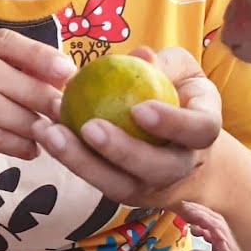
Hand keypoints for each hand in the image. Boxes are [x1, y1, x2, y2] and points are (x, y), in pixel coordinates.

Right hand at [0, 28, 76, 200]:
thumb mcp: (2, 89)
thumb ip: (27, 75)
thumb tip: (67, 73)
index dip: (35, 54)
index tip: (68, 71)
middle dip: (33, 90)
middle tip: (62, 109)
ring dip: (23, 118)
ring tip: (48, 133)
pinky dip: (14, 142)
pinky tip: (30, 151)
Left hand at [31, 46, 222, 209]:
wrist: (187, 149)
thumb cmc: (182, 97)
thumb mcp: (183, 72)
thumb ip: (165, 64)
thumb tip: (139, 56)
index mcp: (204, 131)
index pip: (199, 131)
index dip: (172, 124)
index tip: (140, 109)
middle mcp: (183, 166)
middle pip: (157, 169)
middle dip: (122, 152)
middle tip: (89, 127)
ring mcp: (153, 187)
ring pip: (119, 185)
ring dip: (82, 162)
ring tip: (50, 133)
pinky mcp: (126, 193)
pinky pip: (97, 182)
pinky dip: (71, 160)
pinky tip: (46, 135)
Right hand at [179, 201, 244, 250]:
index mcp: (224, 238)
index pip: (211, 221)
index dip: (198, 215)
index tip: (186, 210)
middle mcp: (225, 235)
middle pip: (211, 216)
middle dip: (197, 209)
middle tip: (182, 205)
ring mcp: (224, 238)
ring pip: (211, 221)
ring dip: (199, 215)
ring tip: (185, 212)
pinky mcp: (221, 244)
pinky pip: (210, 229)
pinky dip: (200, 225)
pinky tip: (193, 229)